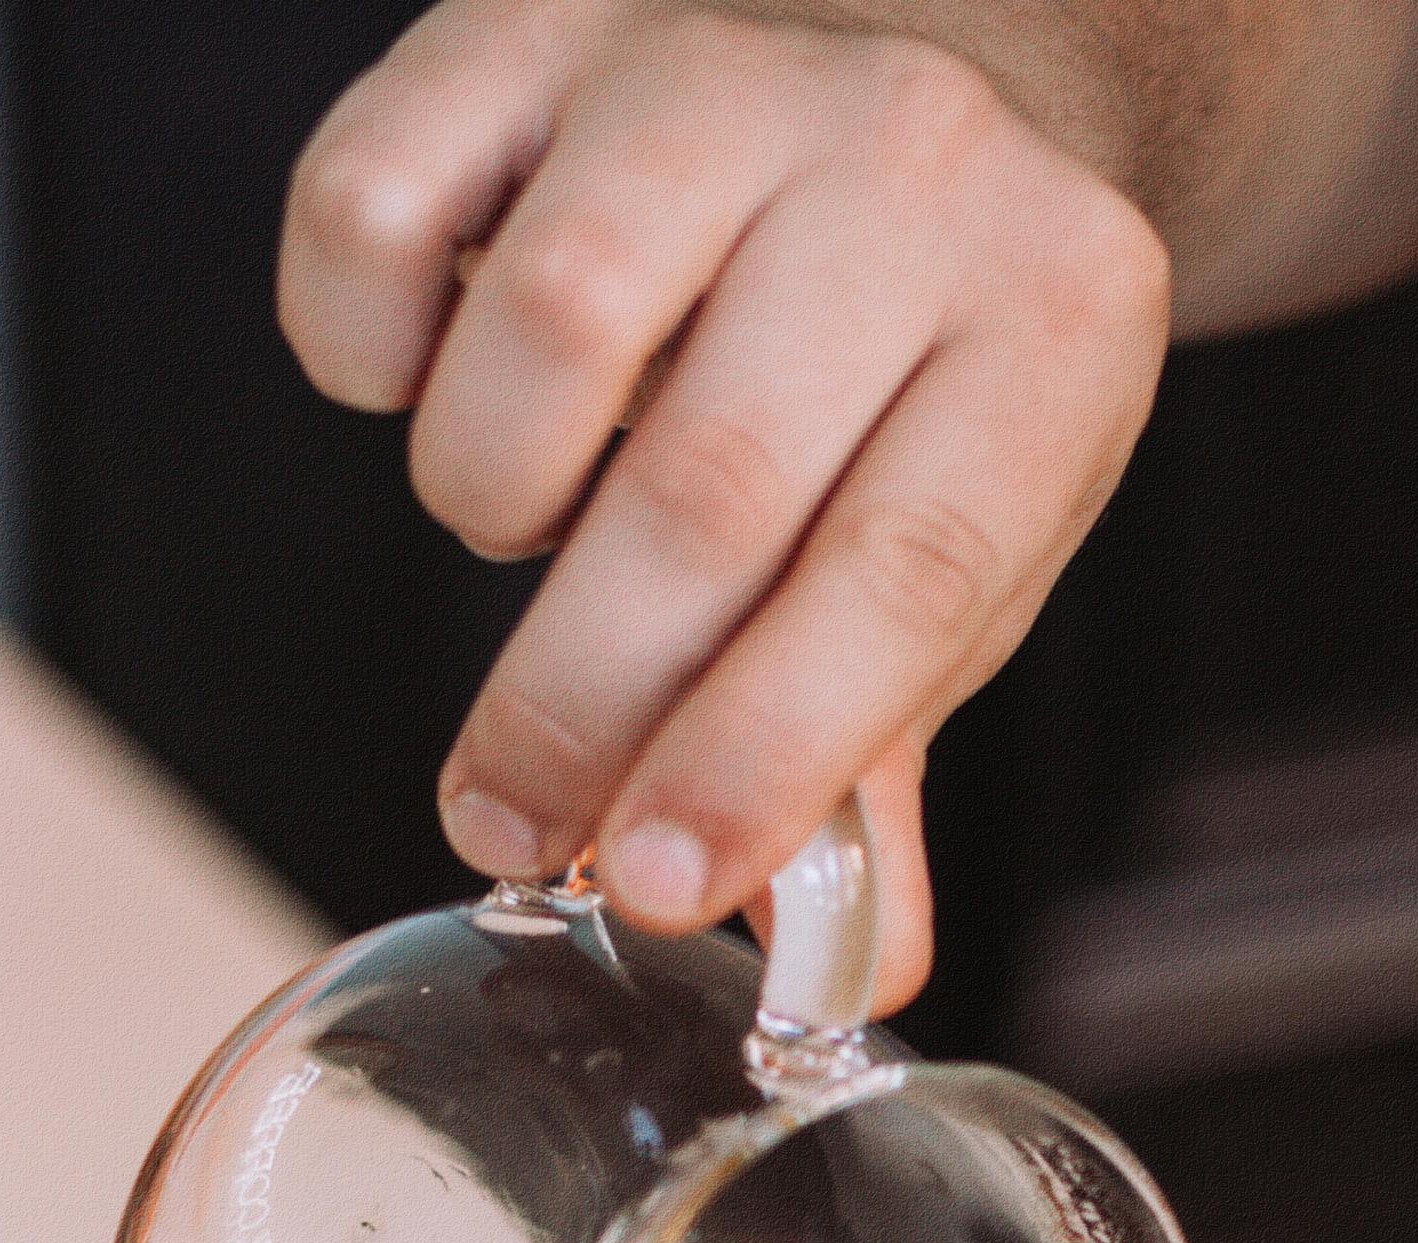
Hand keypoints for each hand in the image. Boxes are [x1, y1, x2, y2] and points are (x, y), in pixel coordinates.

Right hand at [279, 1, 1171, 1004]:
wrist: (939, 81)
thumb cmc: (928, 375)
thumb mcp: (964, 555)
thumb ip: (880, 756)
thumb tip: (849, 971)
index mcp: (1052, 324)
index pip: (894, 580)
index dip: (756, 761)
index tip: (649, 885)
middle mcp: (902, 168)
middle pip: (705, 490)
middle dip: (583, 707)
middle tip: (512, 817)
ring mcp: (715, 69)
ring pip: (544, 328)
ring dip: (494, 503)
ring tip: (532, 536)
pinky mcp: (535, 18)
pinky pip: (378, 200)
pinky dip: (365, 341)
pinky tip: (428, 385)